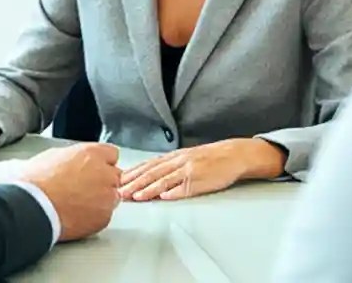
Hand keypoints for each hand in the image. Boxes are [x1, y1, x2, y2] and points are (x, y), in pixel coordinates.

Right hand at [21, 143, 121, 241]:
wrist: (32, 208)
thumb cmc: (36, 182)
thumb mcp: (52, 155)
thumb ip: (73, 156)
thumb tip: (73, 160)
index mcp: (92, 154)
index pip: (112, 154)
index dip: (101, 162)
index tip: (93, 169)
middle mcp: (105, 174)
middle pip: (115, 176)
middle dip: (103, 181)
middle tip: (83, 188)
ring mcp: (107, 197)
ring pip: (112, 197)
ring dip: (101, 199)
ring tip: (77, 204)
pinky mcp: (104, 218)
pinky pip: (105, 215)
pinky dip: (94, 217)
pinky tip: (77, 215)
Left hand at [118, 139, 285, 201]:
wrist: (234, 154)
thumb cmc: (210, 158)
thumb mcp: (186, 158)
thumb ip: (169, 167)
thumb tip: (149, 177)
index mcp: (174, 157)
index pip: (148, 165)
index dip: (132, 173)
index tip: (117, 181)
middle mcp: (179, 161)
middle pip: (152, 172)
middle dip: (134, 183)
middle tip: (119, 192)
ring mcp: (190, 170)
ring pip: (165, 180)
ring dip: (149, 189)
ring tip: (136, 196)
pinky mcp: (202, 179)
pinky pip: (186, 187)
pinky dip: (174, 192)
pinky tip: (164, 198)